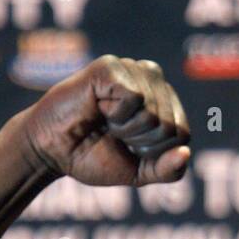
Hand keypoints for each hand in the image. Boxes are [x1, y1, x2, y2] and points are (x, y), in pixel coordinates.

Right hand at [20, 55, 190, 185]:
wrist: (53, 151)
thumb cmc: (94, 157)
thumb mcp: (138, 172)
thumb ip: (167, 170)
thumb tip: (185, 153)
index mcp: (163, 102)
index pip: (182, 134)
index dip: (154, 152)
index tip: (129, 146)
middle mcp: (151, 80)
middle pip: (170, 126)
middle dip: (140, 142)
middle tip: (114, 133)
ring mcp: (132, 69)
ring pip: (154, 112)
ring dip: (127, 129)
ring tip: (106, 120)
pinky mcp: (112, 66)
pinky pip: (135, 98)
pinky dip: (116, 113)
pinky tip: (99, 107)